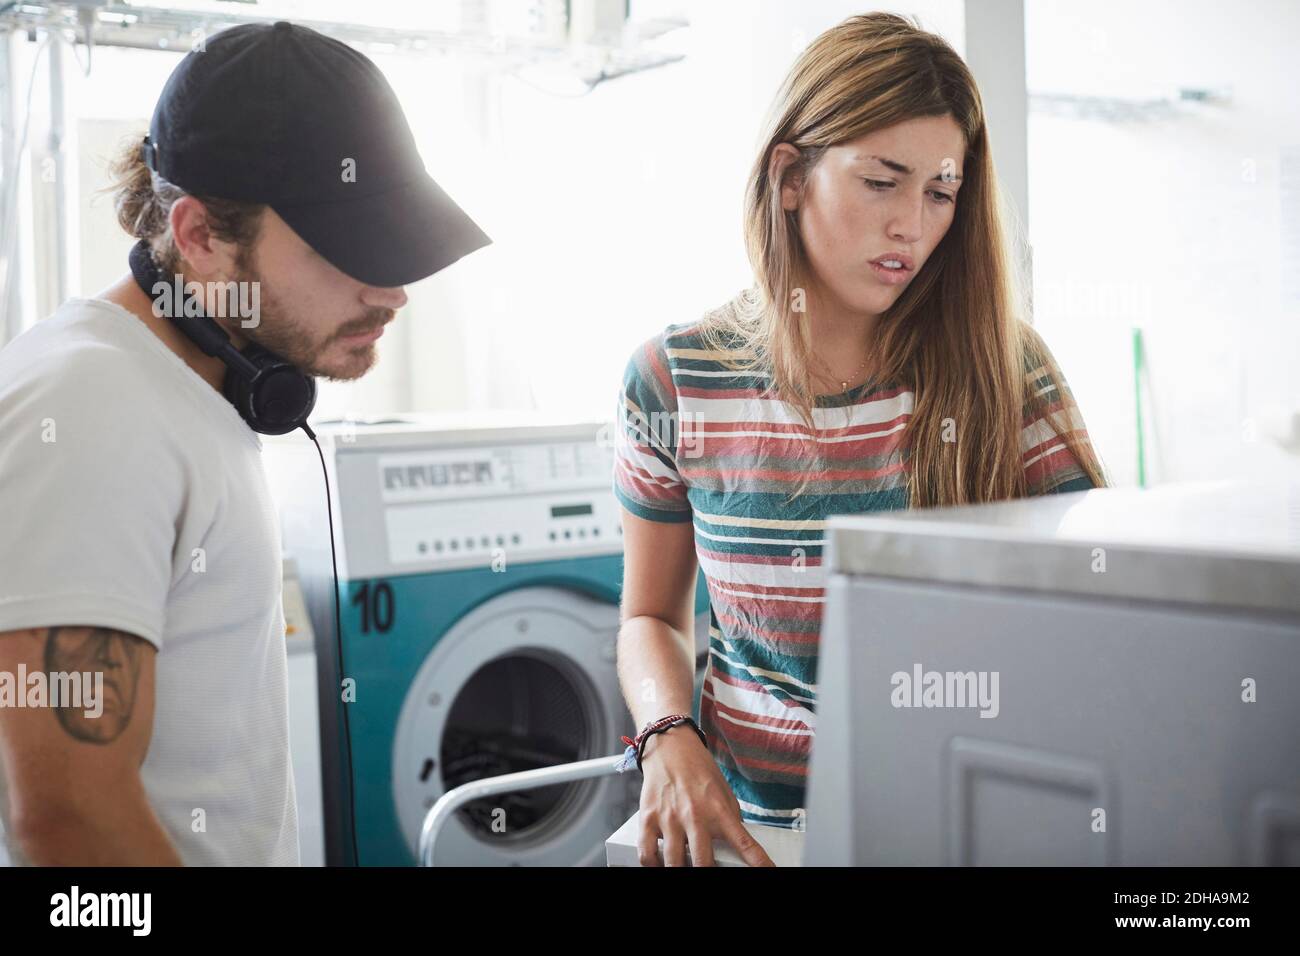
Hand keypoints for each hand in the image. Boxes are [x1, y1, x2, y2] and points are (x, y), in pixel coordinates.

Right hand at [636, 726, 775, 866]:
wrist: (671, 747)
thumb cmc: (698, 771)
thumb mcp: (724, 794)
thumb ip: (731, 821)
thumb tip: (739, 847)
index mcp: (719, 811)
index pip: (744, 844)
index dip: (759, 862)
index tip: (768, 872)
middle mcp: (695, 816)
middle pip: (703, 863)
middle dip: (708, 872)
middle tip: (710, 869)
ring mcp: (670, 819)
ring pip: (674, 863)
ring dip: (680, 869)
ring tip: (685, 866)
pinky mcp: (648, 818)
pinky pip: (647, 854)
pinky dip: (653, 864)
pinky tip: (660, 864)